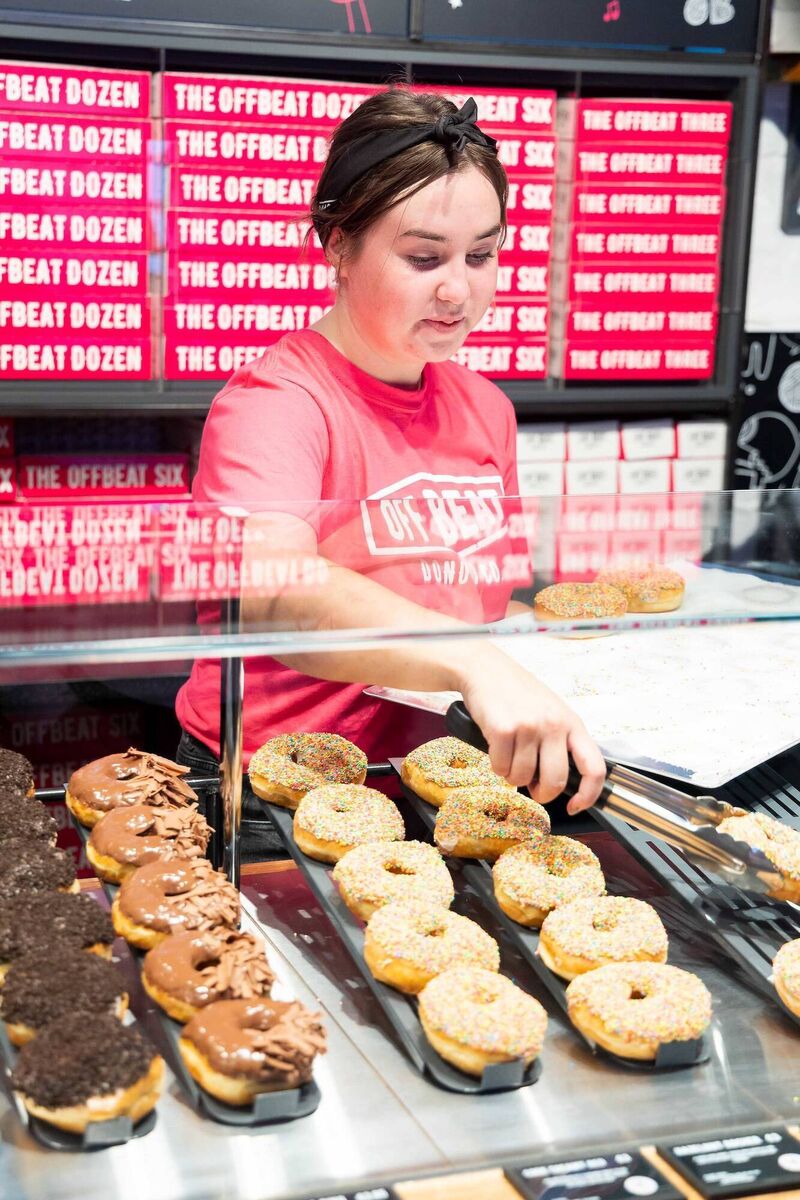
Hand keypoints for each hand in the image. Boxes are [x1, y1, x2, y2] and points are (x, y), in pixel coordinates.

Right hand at [456, 646, 605, 813]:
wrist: (485, 669)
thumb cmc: (517, 694)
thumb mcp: (551, 713)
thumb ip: (560, 743)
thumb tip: (559, 784)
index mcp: (572, 723)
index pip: (594, 768)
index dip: (588, 795)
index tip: (575, 807)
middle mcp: (554, 725)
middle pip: (556, 782)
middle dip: (541, 793)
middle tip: (532, 787)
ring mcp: (529, 727)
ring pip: (522, 778)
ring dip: (512, 775)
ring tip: (510, 755)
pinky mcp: (503, 729)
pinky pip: (500, 768)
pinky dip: (496, 765)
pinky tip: (496, 747)